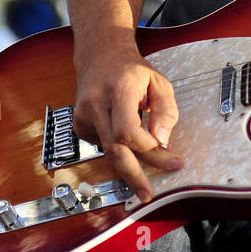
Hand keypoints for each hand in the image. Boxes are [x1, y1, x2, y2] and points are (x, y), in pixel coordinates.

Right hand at [72, 42, 182, 202]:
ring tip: (145, 173)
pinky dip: (118, 149)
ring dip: (130, 164)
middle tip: (148, 194)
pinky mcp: (79, 126)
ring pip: (108, 152)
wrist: (100, 57)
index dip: (149, 149)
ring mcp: (83, 115)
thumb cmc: (133, 71)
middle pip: (114, 150)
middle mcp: (95, 102)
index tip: (171, 157)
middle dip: (134, 175)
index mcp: (118, 88)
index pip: (128, 131)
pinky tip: (123, 136)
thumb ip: (166, 112)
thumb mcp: (160, 83)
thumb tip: (161, 141)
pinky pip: (102, 147)